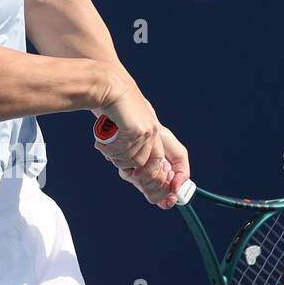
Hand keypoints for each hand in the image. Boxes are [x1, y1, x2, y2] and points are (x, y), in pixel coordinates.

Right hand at [93, 75, 189, 208]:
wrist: (107, 87)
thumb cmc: (112, 111)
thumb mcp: (126, 135)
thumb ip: (135, 155)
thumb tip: (139, 179)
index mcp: (158, 132)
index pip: (179, 156)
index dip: (179, 178)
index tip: (171, 197)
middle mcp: (157, 132)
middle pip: (160, 169)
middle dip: (148, 182)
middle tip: (131, 176)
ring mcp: (150, 131)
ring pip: (138, 165)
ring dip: (119, 160)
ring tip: (108, 146)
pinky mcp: (140, 131)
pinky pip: (127, 156)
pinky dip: (112, 153)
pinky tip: (103, 142)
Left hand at [116, 123, 190, 208]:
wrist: (147, 126)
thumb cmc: (162, 140)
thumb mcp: (178, 155)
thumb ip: (182, 172)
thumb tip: (176, 190)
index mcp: (159, 181)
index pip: (162, 200)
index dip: (167, 201)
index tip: (173, 196)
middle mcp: (146, 182)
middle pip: (154, 197)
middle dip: (164, 186)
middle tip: (169, 171)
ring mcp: (135, 177)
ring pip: (146, 189)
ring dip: (157, 178)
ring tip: (161, 162)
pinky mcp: (126, 170)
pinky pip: (136, 179)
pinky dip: (147, 171)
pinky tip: (151, 159)